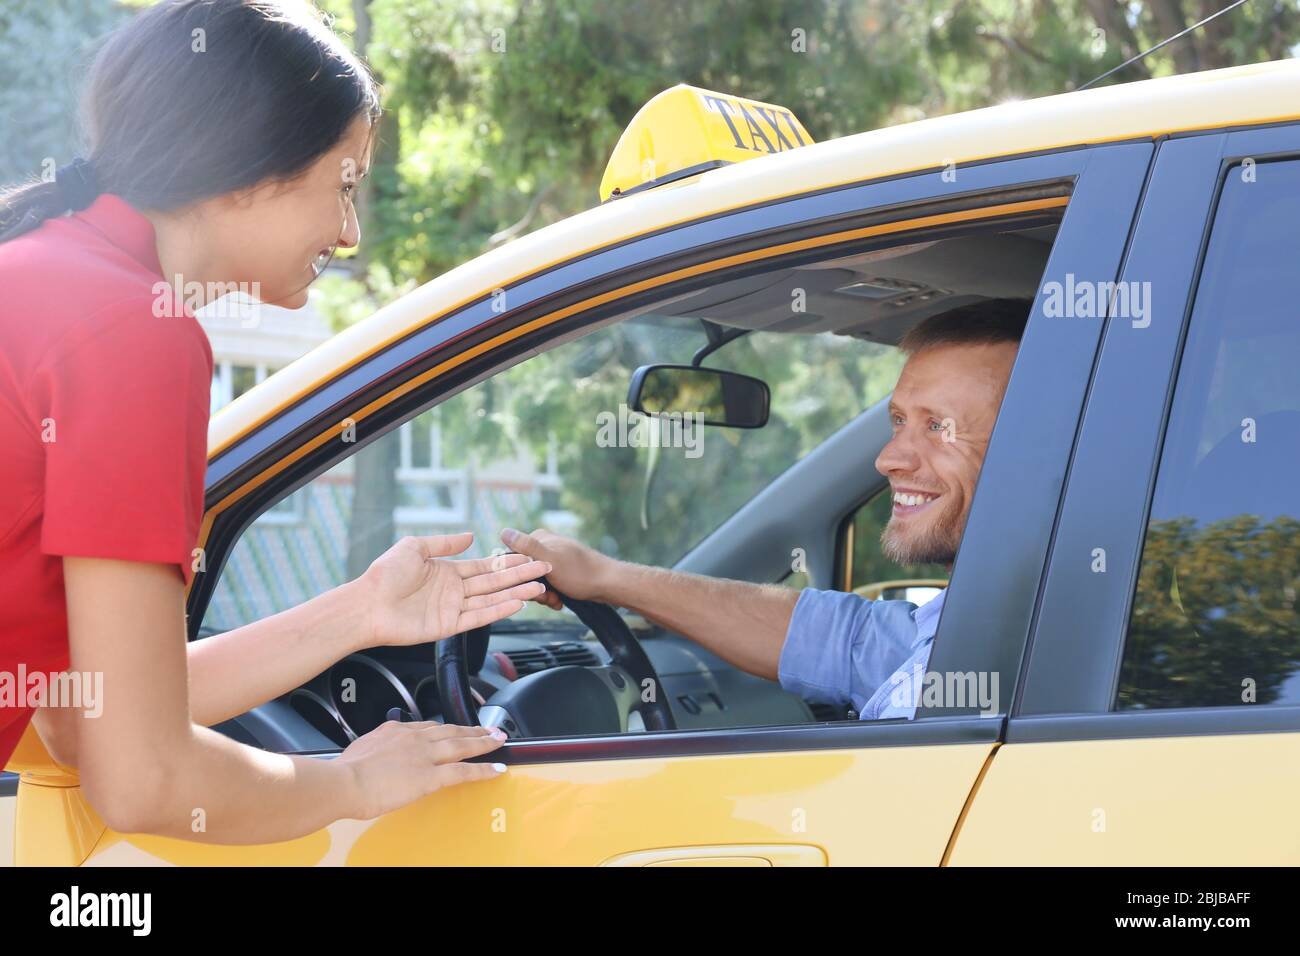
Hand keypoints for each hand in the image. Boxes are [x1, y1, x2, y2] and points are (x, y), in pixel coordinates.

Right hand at [337, 720, 507, 819]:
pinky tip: (496, 769)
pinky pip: (463, 771)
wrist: (344, 782)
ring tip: (498, 740)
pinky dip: (483, 769)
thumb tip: (372, 755)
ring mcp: (424, 756)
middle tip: (488, 728)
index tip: (451, 729)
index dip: (443, 728)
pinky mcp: (430, 776)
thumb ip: (372, 750)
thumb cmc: (344, 772)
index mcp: (394, 731)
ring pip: (461, 744)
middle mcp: (413, 738)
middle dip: (471, 728)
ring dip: (483, 741)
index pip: (425, 727)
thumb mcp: (358, 750)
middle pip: (450, 730)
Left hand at [362, 533, 550, 647]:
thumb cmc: (385, 574)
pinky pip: (479, 618)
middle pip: (495, 582)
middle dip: (521, 575)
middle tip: (545, 569)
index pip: (485, 567)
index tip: (529, 556)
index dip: (508, 562)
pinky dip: (499, 611)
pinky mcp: (449, 626)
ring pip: (492, 600)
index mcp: (448, 571)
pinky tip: (517, 604)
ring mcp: (453, 609)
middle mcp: (454, 590)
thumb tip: (470, 536)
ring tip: (539, 587)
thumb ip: (444, 543)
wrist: (367, 605)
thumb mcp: (414, 547)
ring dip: (516, 593)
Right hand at [500, 528, 615, 609]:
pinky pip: (548, 586)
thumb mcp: (549, 560)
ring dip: (545, 595)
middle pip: (525, 573)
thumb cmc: (580, 573)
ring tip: (557, 600)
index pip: (514, 559)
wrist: (608, 584)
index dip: (519, 577)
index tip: (534, 587)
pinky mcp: (562, 571)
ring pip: (536, 582)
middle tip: (550, 596)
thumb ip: (526, 546)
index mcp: (539, 538)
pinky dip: (553, 595)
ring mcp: (554, 559)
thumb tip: (503, 531)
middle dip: (535, 589)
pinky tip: (560, 601)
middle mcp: (545, 546)